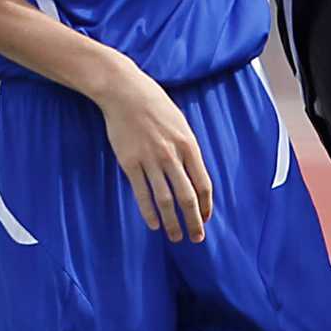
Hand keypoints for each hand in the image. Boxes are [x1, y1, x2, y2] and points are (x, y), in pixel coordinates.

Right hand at [92, 57, 213, 241]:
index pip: (203, 184)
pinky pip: (141, 193)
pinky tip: (154, 224)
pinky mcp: (129, 162)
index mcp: (189, 145)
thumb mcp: (180, 124)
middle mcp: (172, 155)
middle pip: (187, 196)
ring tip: (175, 237)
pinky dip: (148, 212)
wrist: (125, 92)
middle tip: (197, 238)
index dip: (206, 205)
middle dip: (193, 221)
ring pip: (165, 200)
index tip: (205, 219)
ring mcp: (150, 160)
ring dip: (172, 222)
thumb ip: (188, 149)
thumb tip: (194, 175)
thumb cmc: (155, 105)